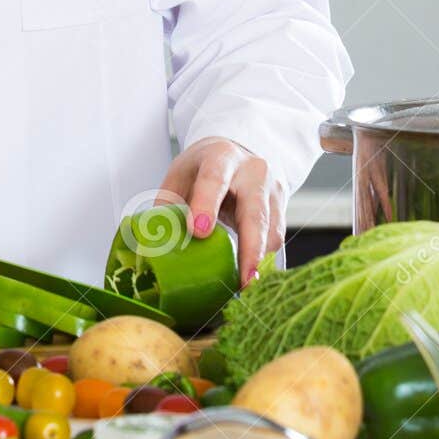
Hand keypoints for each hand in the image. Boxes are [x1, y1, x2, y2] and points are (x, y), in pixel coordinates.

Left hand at [157, 137, 280, 286]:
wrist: (238, 152)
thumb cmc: (204, 167)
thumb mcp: (181, 175)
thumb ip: (169, 205)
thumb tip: (156, 244)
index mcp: (220, 156)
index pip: (214, 178)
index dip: (206, 204)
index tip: (198, 232)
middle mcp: (253, 170)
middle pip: (254, 211)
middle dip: (249, 247)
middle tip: (243, 280)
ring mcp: (272, 188)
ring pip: (270, 229)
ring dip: (257, 261)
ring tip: (243, 286)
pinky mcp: (282, 207)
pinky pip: (276, 238)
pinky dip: (262, 258)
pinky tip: (249, 273)